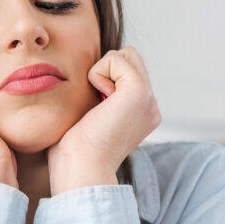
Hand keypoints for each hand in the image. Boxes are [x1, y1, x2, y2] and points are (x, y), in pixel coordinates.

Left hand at [48, 47, 160, 194]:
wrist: (80, 169)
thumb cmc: (73, 152)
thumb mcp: (90, 118)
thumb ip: (98, 98)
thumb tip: (89, 77)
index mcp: (141, 113)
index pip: (125, 71)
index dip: (101, 80)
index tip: (93, 113)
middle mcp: (150, 106)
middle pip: (128, 58)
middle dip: (104, 71)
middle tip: (95, 106)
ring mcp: (149, 99)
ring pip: (123, 54)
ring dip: (100, 72)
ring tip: (97, 105)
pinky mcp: (139, 91)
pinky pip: (115, 58)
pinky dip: (97, 74)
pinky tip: (99, 102)